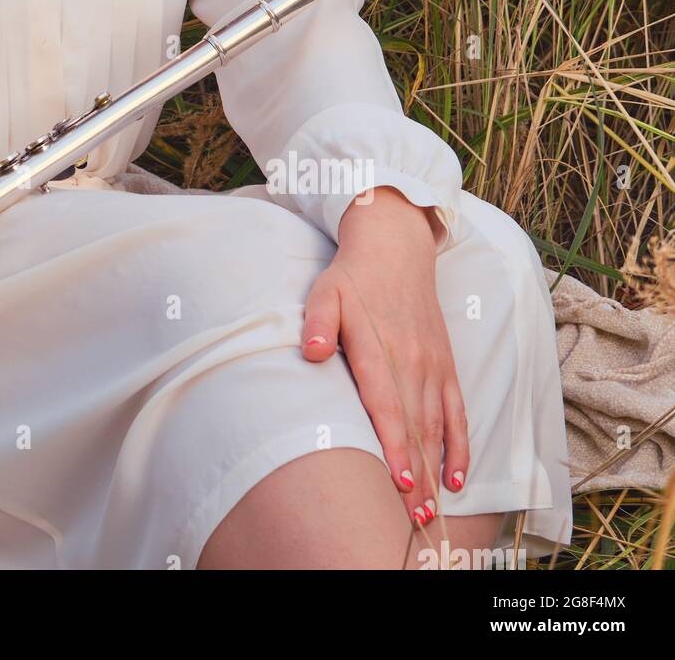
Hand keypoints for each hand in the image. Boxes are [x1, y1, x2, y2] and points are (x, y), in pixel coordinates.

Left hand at [301, 189, 469, 529]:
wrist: (395, 249)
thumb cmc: (352, 277)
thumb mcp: (325, 291)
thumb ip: (317, 322)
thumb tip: (310, 352)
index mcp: (378, 350)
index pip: (387, 407)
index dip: (393, 446)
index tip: (396, 481)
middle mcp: (410, 362)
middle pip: (414, 429)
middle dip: (414, 476)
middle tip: (413, 519)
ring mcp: (432, 367)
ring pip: (435, 428)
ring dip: (433, 471)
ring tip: (430, 510)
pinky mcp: (445, 366)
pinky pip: (457, 413)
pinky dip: (459, 447)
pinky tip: (456, 478)